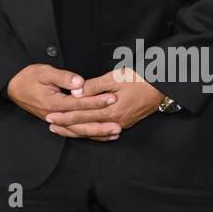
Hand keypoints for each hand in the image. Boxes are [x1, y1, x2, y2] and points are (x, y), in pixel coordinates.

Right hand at [5, 64, 121, 140]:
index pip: (78, 104)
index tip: (111, 98)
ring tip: (115, 133)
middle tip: (118, 124)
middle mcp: (54, 115)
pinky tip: (102, 135)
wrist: (13, 87)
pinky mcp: (57, 121)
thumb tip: (78, 83)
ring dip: (97, 133)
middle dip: (101, 123)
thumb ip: (63, 78)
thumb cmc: (29, 77)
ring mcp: (55, 120)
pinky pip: (74, 131)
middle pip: (81, 122)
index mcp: (53, 102)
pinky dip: (88, 134)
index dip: (96, 101)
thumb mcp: (44, 72)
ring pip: (78, 131)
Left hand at [44, 66, 162, 136]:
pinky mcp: (125, 123)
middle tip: (50, 125)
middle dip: (66, 126)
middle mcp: (115, 121)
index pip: (82, 115)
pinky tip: (84, 132)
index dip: (65, 116)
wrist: (162, 86)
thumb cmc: (140, 79)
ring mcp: (121, 124)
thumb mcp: (115, 77)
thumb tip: (75, 92)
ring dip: (77, 131)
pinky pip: (104, 132)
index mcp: (110, 110)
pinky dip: (92, 133)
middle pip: (85, 126)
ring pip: (94, 132)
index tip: (51, 116)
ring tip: (62, 130)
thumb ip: (94, 86)